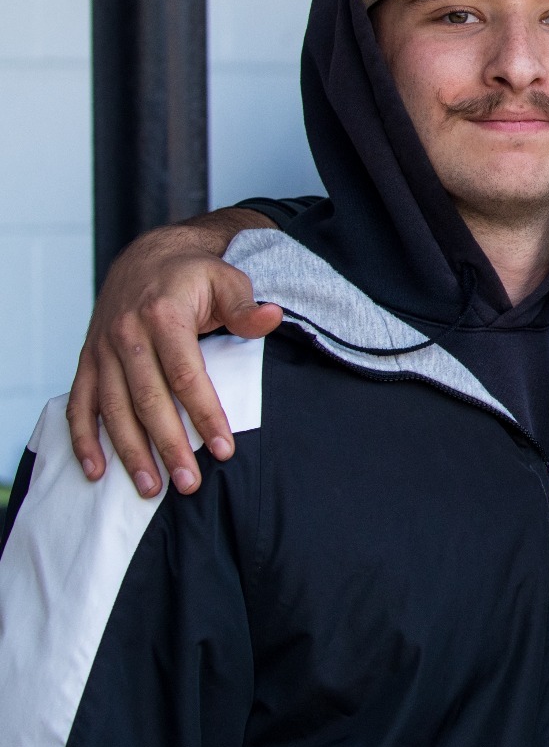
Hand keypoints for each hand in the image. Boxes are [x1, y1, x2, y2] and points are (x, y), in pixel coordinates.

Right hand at [67, 208, 281, 495]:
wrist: (147, 257)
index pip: (186, 375)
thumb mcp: (227, 280)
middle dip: (168, 445)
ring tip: (151, 488)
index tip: (223, 451)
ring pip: (113, 409)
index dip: (205, 414)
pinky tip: (94, 470)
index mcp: (163, 315)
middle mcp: (127, 334)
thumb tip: (272, 317)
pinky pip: (79, 404)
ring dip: (129, 451)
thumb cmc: (194, 276)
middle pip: (148, 400)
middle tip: (188, 484)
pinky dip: (82, 439)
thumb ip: (246, 307)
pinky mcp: (87, 361)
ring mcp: (102, 350)